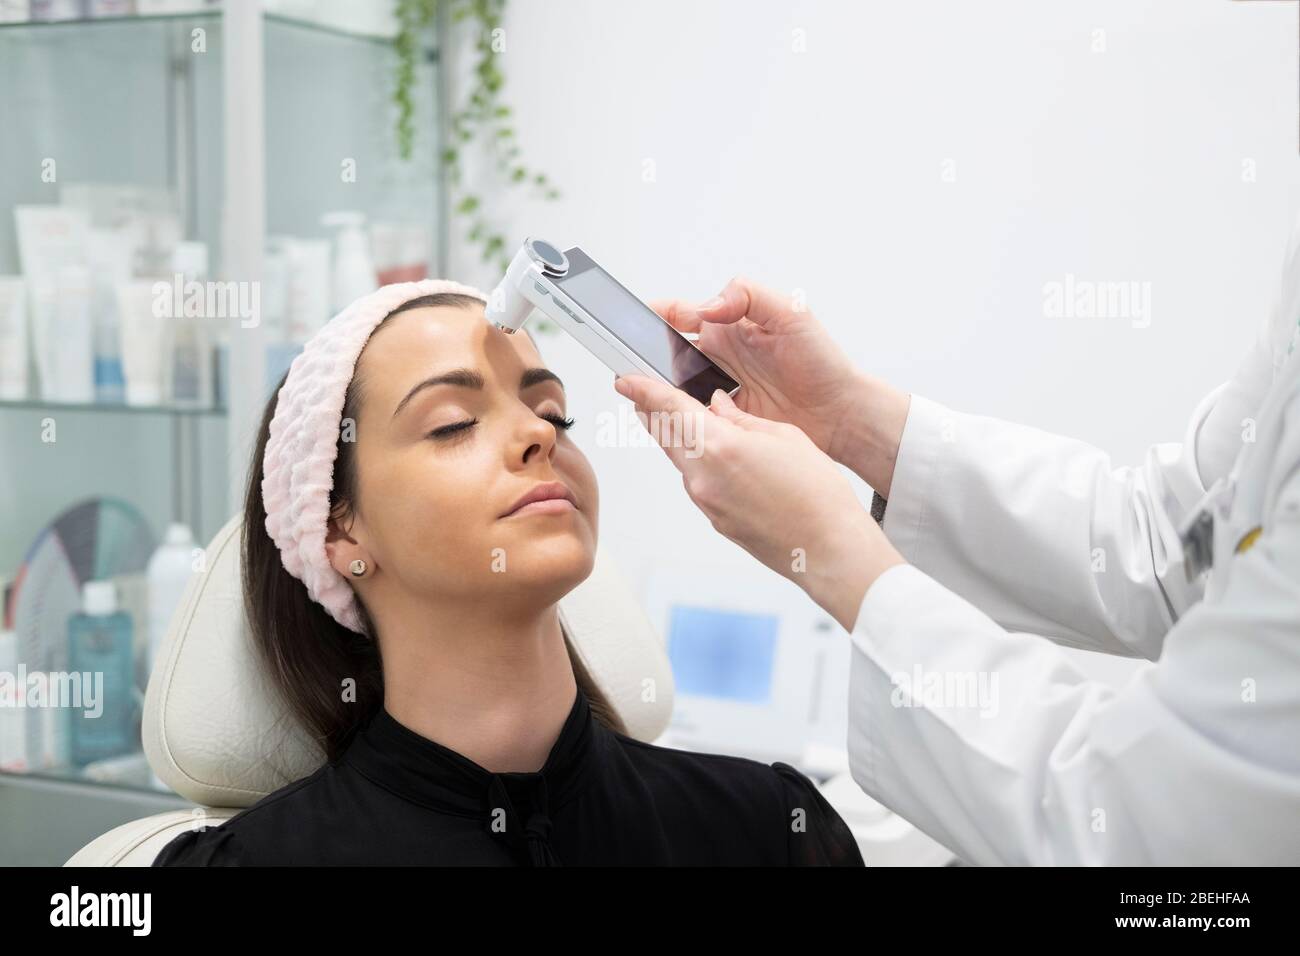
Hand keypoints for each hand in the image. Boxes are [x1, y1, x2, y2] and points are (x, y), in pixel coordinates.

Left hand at [612, 374, 905, 630]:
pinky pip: (699, 482)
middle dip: (655, 413)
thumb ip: (741, 419)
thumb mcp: (784, 436)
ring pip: (681, 459)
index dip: (643, 391)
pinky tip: (726, 459)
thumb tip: (717, 407)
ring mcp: (705, 501)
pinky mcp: (714, 519)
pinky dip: (703, 464)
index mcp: (719, 446)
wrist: (828, 549)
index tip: (626, 380)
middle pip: (665, 435)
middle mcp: (703, 476)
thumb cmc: (817, 494)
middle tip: (647, 396)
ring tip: (700, 425)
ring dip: (683, 440)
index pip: (668, 409)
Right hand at [648, 276, 910, 495]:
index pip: (679, 313)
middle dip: (645, 354)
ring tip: (644, 388)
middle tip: (632, 360)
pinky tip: (671, 415)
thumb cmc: (822, 361)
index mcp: (728, 324)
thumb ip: (748, 296)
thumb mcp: (791, 312)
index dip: (653, 314)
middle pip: (666, 350)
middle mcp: (718, 354)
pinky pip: (690, 414)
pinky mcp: (722, 417)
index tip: (634, 319)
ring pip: (672, 384)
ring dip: (657, 386)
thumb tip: (708, 306)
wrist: (839, 413)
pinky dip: (677, 414)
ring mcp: (718, 387)